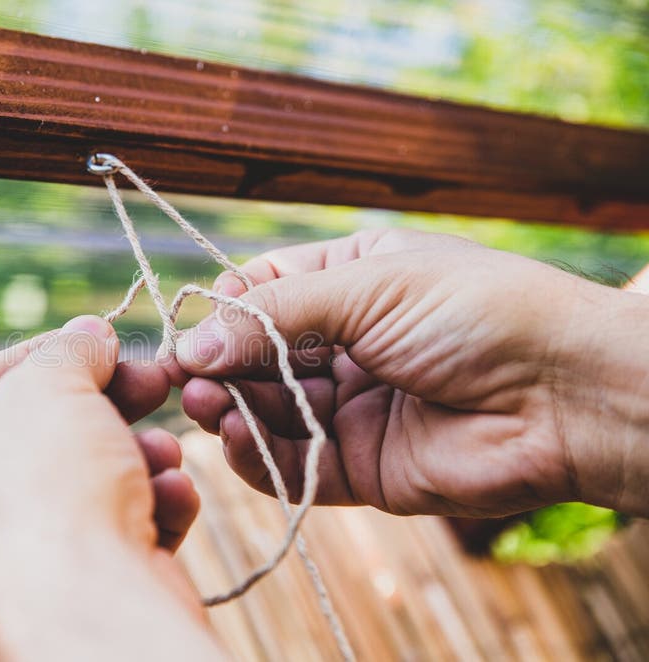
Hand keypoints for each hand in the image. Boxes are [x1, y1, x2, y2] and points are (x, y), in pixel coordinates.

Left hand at [0, 316, 225, 660]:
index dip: (48, 352)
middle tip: (151, 378)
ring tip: (166, 451)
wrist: (90, 614)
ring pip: (77, 484)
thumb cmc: (43, 488)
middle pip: (35, 434)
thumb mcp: (50, 384)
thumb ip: (68, 351)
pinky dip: (142, 509)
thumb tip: (91, 338)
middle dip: (105, 404)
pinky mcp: (59, 597)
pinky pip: (100, 534)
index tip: (100, 338)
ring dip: (134, 457)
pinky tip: (170, 499)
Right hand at [177, 229, 648, 517]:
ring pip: (270, 411)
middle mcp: (348, 342)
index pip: (265, 292)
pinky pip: (296, 464)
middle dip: (221, 368)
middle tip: (188, 382)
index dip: (224, 312)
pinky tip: (238, 443)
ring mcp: (354, 405)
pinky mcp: (362, 464)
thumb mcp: (369, 287)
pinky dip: (260, 457)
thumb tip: (193, 343)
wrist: (565, 396)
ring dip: (231, 411)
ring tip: (207, 409)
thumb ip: (276, 316)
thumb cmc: (477, 314)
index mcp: (353, 279)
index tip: (190, 332)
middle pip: (258, 356)